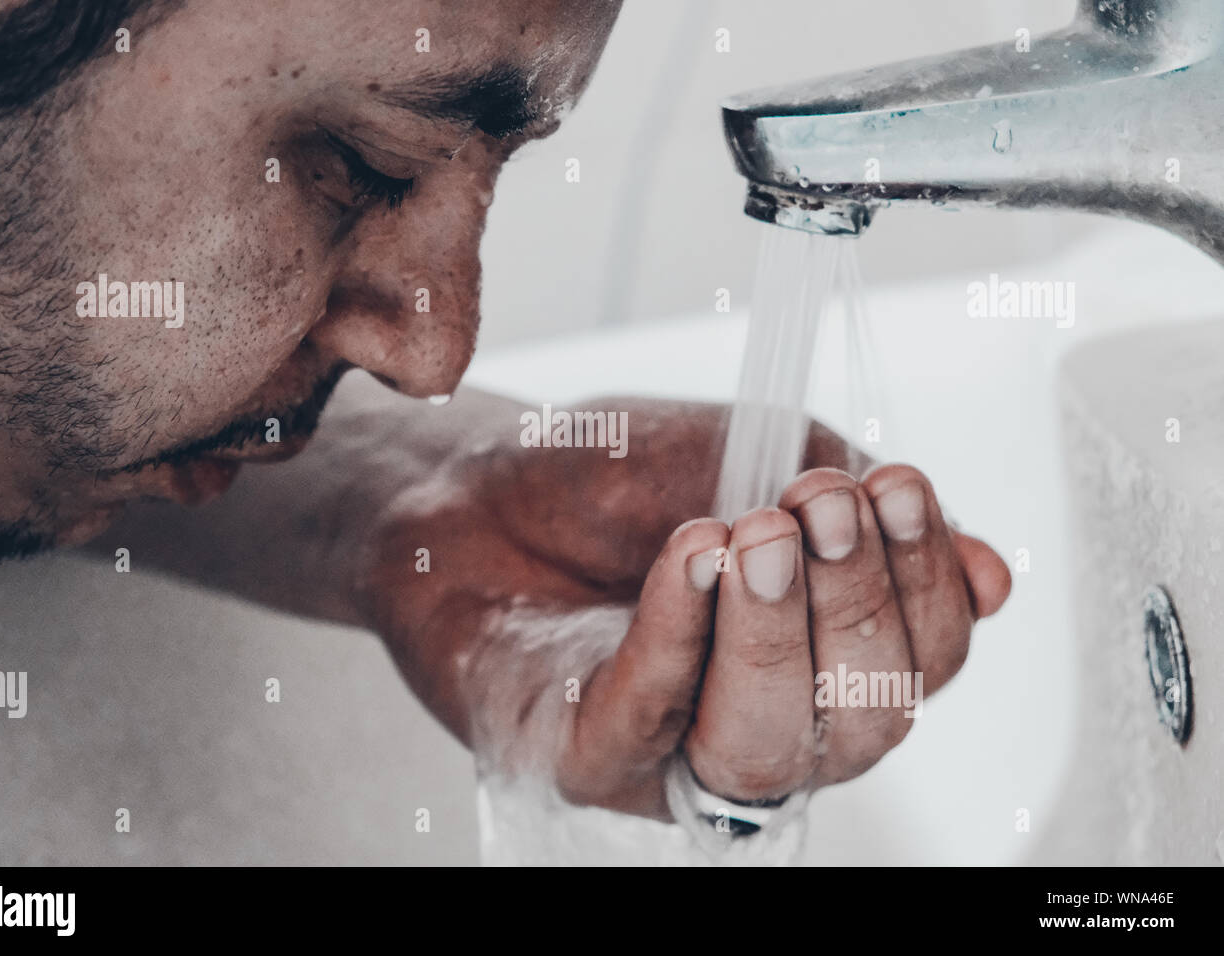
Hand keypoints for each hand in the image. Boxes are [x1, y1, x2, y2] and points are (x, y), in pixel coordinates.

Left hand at [363, 397, 1010, 819]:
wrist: (475, 483)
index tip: (896, 485)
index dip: (926, 584)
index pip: (922, 661)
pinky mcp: (584, 756)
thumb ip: (863, 518)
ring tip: (749, 530)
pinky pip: (648, 723)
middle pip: (863, 718)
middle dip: (855, 602)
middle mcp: (766, 723)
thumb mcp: (759, 467)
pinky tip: (690, 557)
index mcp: (823, 659)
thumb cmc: (619, 480)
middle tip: (814, 502)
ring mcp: (676, 753)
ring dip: (774, 632)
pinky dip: (678, 636)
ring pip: (769, 748)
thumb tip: (993, 580)